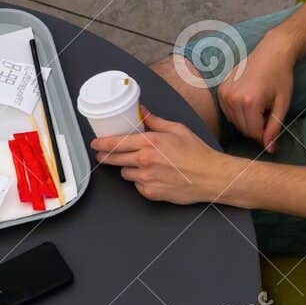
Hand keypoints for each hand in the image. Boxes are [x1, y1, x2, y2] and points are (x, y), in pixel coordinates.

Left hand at [89, 112, 239, 204]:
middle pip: (114, 159)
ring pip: (125, 173)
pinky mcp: (149, 193)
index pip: (116, 143)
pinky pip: (136, 186)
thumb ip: (155, 121)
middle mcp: (145, 161)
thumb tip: (142, 111)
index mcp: (150, 142)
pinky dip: (140, 181)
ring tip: (143, 165)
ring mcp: (146, 178)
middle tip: (102, 155)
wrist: (210, 176)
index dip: (102, 144)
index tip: (95, 144)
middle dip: (106, 157)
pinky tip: (154, 176)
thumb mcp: (177, 129)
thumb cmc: (197, 153)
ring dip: (129, 169)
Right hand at [215, 31, 296, 152]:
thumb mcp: (282, 103)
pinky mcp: (221, 90)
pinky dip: (238, 112)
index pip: (253, 132)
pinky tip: (248, 100)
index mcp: (250, 102)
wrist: (272, 51)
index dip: (264, 136)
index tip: (273, 132)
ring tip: (259, 105)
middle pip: (243, 129)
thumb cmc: (281, 75)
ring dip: (247, 120)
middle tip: (267, 113)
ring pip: (234, 122)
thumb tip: (270, 149)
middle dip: (256, 127)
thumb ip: (274, 127)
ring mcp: (224, 94)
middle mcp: (233, 99)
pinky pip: (228, 112)